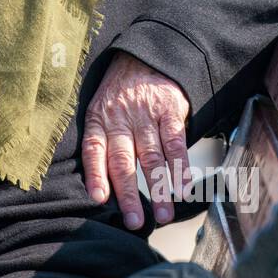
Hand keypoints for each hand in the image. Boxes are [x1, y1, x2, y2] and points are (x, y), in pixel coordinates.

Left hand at [81, 50, 192, 229]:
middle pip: (123, 161)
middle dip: (128, 194)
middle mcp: (121, 119)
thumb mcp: (100, 110)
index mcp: (99, 120)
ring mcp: (146, 115)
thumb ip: (101, 142)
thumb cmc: (119, 93)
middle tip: (133, 221)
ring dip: (159, 188)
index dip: (96, 175)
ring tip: (163, 215)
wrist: (144, 56)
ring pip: (152, 157)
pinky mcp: (170, 111)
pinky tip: (183, 188)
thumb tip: (102, 187)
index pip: (93, 151)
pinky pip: (175, 143)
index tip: (99, 199)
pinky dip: (180, 167)